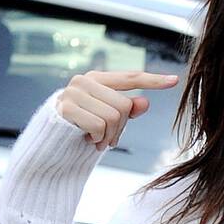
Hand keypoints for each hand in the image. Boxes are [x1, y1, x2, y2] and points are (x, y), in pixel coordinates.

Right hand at [56, 70, 179, 149]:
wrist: (48, 146)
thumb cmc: (79, 131)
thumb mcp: (107, 121)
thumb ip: (126, 111)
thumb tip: (145, 102)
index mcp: (97, 80)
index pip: (130, 78)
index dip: (153, 80)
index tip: (175, 80)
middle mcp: (84, 81)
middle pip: (124, 106)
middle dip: (120, 129)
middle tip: (105, 138)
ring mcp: (74, 93)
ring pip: (114, 117)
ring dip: (108, 137)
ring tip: (96, 140)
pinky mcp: (66, 108)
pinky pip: (99, 126)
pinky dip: (97, 139)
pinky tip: (86, 139)